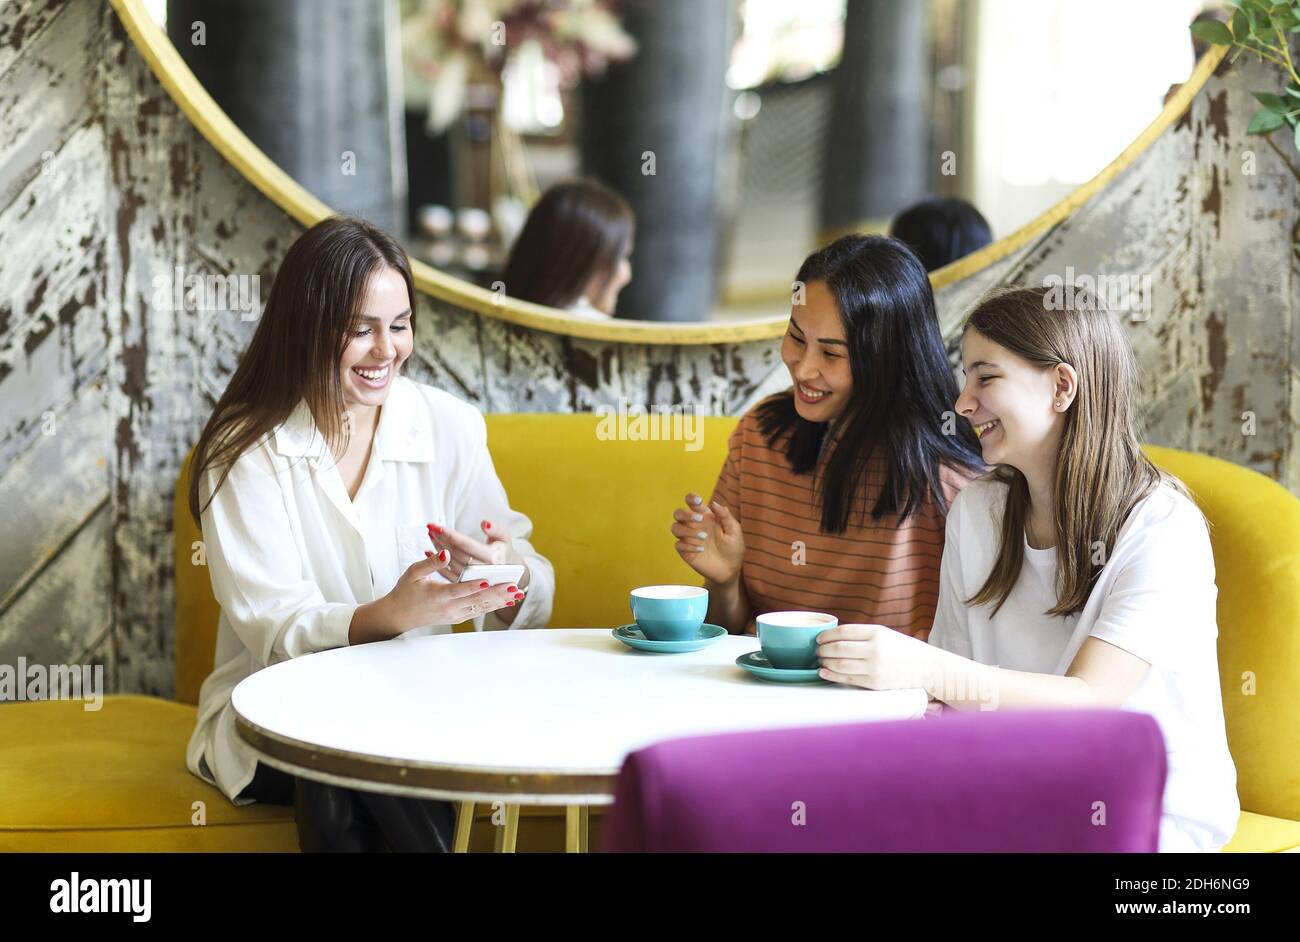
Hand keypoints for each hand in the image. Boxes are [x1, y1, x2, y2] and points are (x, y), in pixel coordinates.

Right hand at [383, 549, 520, 629]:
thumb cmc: (405, 591)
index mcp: (437, 595)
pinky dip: (493, 606)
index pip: (459, 590)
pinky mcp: (457, 618)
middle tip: (515, 587)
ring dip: (500, 601)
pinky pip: (478, 612)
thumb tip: (445, 554)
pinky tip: (506, 601)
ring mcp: (454, 615)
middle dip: (497, 594)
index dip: (474, 586)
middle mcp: (448, 608)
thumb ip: (431, 563)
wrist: (399, 615)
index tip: (489, 580)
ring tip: (517, 594)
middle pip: (476, 601)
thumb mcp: (413, 573)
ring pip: (481, 608)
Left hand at [427, 519, 529, 590]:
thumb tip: (485, 524)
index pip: (467, 545)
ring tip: (431, 535)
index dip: (451, 535)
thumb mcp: (504, 537)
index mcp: (492, 558)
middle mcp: (482, 571)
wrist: (507, 573)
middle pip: (456, 553)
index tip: (437, 526)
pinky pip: (447, 574)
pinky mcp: (465, 585)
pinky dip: (436, 563)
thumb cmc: (502, 551)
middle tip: (431, 528)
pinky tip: (428, 552)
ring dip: (438, 548)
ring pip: (450, 563)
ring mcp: (473, 580)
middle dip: (442, 540)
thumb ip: (496, 529)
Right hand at [671, 492, 743, 584]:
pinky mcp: (686, 552)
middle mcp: (694, 525)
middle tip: (699, 519)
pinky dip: (688, 546)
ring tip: (704, 537)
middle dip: (686, 514)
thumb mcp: (734, 530)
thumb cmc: (733, 548)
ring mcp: (689, 539)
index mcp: (705, 516)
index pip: (692, 502)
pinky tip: (701, 549)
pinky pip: (679, 545)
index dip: (691, 498)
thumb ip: (725, 516)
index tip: (698, 501)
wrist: (731, 570)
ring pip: (675, 528)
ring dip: (687, 530)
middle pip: (678, 513)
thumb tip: (714, 503)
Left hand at [816, 623, 940, 689]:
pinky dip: (832, 675)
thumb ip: (862, 635)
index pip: (844, 631)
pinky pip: (848, 679)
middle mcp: (875, 649)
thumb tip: (833, 638)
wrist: (927, 668)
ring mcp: (875, 668)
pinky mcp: (875, 684)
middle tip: (816, 650)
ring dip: (825, 662)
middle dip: (822, 650)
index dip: (827, 635)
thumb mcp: (885, 634)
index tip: (819, 638)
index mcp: (877, 632)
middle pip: (838, 648)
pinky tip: (824, 672)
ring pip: (840, 665)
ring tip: (820, 660)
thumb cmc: (903, 649)